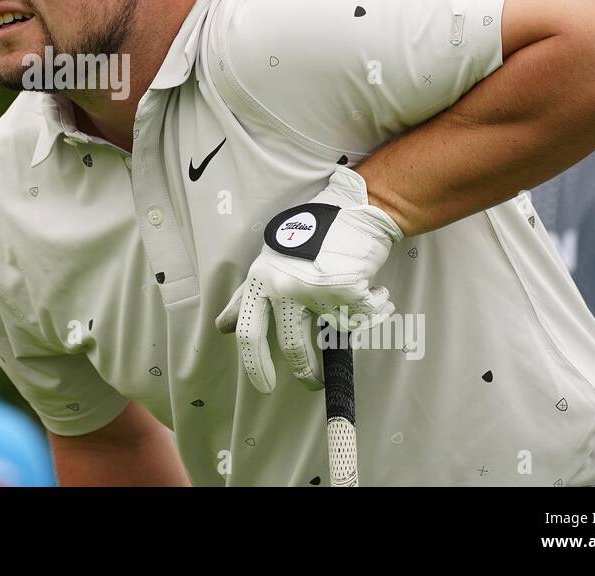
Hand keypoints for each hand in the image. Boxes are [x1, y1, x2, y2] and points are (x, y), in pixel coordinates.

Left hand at [215, 166, 402, 392]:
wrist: (353, 210)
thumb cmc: (309, 236)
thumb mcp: (268, 262)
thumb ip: (247, 297)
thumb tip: (223, 328)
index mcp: (261, 280)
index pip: (249, 333)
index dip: (254, 366)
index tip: (264, 385)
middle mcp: (284, 287)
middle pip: (290, 346)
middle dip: (302, 371)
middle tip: (309, 383)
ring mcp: (316, 290)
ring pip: (326, 338)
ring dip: (335, 353)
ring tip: (337, 358)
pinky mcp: (346, 292)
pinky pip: (359, 319)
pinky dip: (369, 310)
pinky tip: (371, 294)